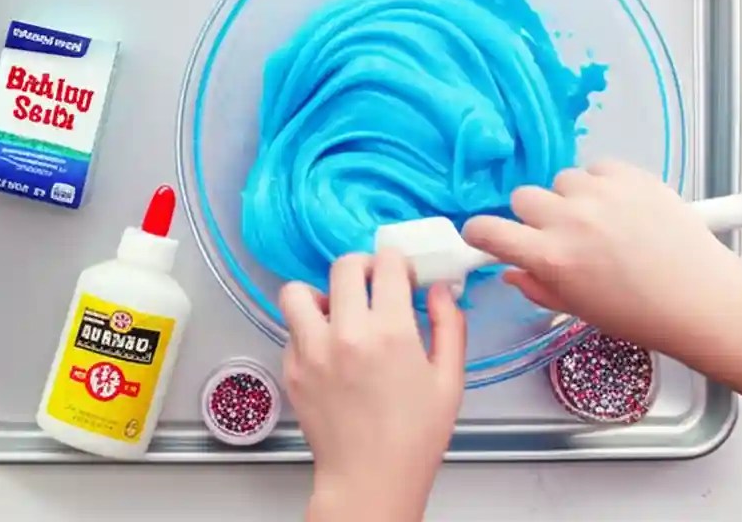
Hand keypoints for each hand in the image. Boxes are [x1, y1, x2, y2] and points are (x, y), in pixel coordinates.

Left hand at [280, 251, 465, 521]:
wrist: (370, 479)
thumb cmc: (413, 438)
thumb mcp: (449, 380)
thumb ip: (449, 325)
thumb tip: (440, 289)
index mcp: (391, 332)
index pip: (388, 264)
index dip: (398, 262)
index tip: (403, 274)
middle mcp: (347, 334)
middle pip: (344, 266)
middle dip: (363, 267)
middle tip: (373, 284)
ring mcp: (312, 351)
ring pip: (298, 291)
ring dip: (321, 293)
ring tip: (338, 310)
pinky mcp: (292, 369)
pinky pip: (291, 329)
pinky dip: (308, 328)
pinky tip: (330, 347)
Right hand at [461, 159, 741, 355]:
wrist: (701, 300)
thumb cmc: (642, 313)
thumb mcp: (578, 310)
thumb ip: (537, 287)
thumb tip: (513, 270)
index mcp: (550, 258)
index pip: (488, 231)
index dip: (482, 234)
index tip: (486, 235)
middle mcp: (569, 221)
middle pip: (522, 198)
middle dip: (534, 216)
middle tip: (559, 233)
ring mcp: (600, 194)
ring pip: (561, 180)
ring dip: (571, 198)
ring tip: (600, 221)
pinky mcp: (630, 176)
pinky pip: (597, 167)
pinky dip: (602, 183)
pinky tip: (620, 207)